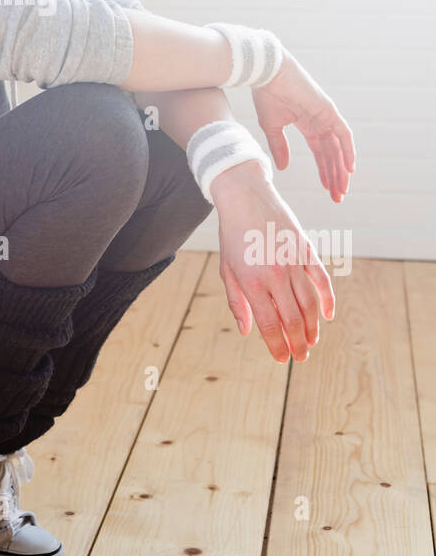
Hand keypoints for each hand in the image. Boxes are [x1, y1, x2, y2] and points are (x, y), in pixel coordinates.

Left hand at [212, 161, 335, 362]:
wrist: (245, 196)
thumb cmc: (232, 235)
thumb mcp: (226, 269)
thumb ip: (237, 302)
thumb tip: (246, 331)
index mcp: (252, 282)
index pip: (269, 325)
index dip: (277, 346)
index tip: (281, 358)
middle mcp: (275, 275)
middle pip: (292, 320)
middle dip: (298, 344)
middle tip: (301, 357)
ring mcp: (293, 262)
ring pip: (310, 304)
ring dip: (313, 328)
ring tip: (312, 342)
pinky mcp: (306, 250)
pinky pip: (322, 280)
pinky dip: (328, 300)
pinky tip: (328, 316)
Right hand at [251, 49, 355, 202]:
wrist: (266, 74)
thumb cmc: (266, 95)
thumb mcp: (272, 127)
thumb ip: (280, 147)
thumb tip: (284, 168)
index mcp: (307, 124)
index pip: (321, 153)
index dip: (324, 172)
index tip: (327, 190)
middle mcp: (320, 122)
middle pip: (332, 154)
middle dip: (335, 176)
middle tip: (338, 197)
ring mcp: (326, 116)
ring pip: (339, 148)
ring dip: (342, 170)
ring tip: (343, 189)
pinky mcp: (329, 110)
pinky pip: (344, 134)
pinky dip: (348, 151)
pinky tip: (349, 169)